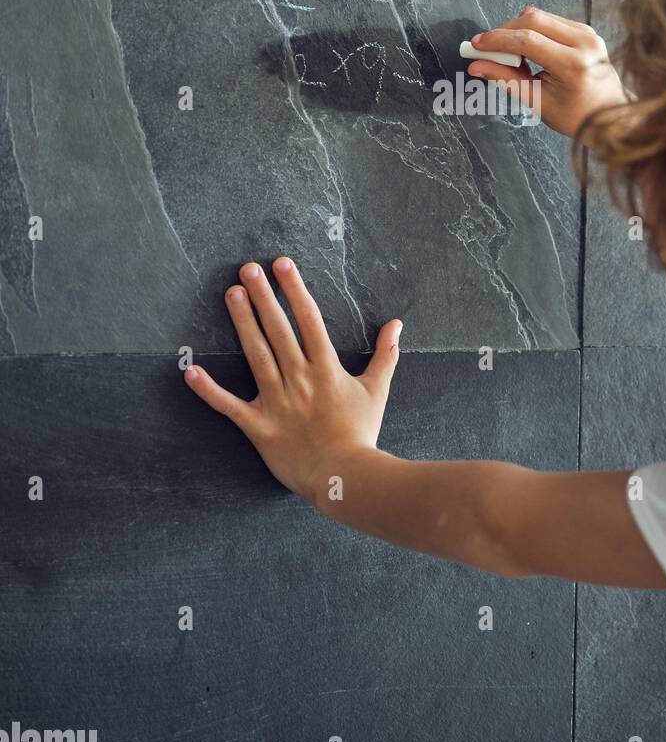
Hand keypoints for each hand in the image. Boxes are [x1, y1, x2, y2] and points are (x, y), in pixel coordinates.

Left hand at [184, 257, 400, 506]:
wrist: (346, 476)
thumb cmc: (361, 434)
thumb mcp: (377, 390)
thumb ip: (385, 355)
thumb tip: (396, 325)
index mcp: (325, 367)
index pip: (308, 318)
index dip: (294, 289)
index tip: (282, 265)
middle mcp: (299, 377)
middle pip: (278, 329)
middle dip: (264, 296)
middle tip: (248, 269)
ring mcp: (277, 401)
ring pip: (256, 355)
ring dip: (243, 323)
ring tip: (232, 294)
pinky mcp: (259, 427)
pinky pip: (230, 407)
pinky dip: (209, 391)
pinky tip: (191, 372)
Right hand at [466, 7, 628, 140]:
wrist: (610, 117)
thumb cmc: (577, 116)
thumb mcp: (537, 101)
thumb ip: (505, 80)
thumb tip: (477, 65)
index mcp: (573, 65)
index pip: (527, 40)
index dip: (497, 40)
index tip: (478, 45)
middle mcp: (584, 44)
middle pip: (533, 19)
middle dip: (504, 30)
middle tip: (488, 47)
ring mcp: (588, 34)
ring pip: (541, 16)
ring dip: (518, 30)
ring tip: (512, 55)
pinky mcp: (587, 31)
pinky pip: (552, 20)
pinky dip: (534, 30)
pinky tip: (529, 50)